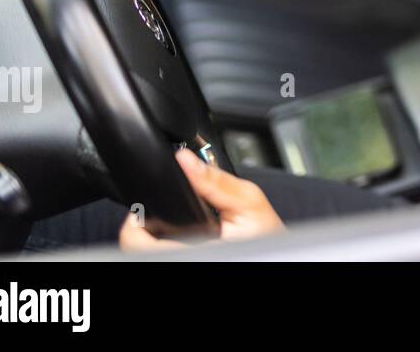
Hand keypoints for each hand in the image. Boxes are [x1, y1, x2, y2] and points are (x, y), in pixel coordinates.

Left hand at [119, 148, 284, 250]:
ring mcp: (186, 261)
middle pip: (136, 247)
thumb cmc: (268, 237)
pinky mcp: (190, 260)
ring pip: (150, 252)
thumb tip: (186, 158)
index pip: (135, 241)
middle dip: (144, 226)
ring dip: (155, 238)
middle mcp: (186, 258)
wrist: (284, 256)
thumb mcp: (249, 201)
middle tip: (162, 212)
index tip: (145, 207)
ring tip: (178, 224)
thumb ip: (215, 181)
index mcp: (192, 250)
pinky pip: (163, 253)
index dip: (135, 220)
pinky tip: (184, 237)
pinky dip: (166, 244)